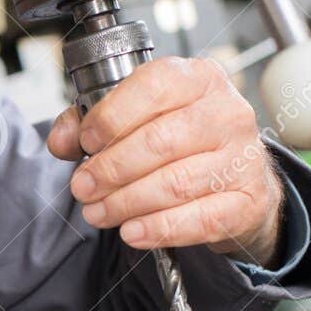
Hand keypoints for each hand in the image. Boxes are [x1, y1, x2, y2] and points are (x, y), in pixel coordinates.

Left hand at [47, 57, 284, 265]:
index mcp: (198, 78)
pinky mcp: (248, 201)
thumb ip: (91, 122)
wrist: (236, 175)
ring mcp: (243, 157)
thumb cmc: (180, 139)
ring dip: (126, 203)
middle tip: (82, 187)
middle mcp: (227, 112)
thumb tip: (62, 140)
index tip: (85, 142)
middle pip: (160, 141)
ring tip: (98, 212)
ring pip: (176, 183)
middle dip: (110, 169)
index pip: (153, 87)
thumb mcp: (136, 116)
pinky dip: (159, 229)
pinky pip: (200, 219)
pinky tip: (132, 232)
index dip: (111, 117)